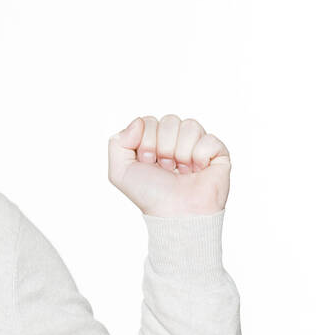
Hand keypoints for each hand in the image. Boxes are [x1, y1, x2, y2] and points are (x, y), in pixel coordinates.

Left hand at [107, 114, 229, 216]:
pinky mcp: (218, 153)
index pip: (148, 121)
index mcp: (154, 142)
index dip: (146, 142)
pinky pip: (209, 139)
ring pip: (190, 126)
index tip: (147, 163)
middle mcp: (176, 141)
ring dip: (181, 152)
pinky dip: (200, 157)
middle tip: (165, 168)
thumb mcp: (119, 172)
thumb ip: (117, 142)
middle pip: (169, 121)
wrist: (175, 214)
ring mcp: (197, 145)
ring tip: (181, 170)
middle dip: (163, 147)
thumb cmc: (150, 195)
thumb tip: (138, 122)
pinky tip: (197, 170)